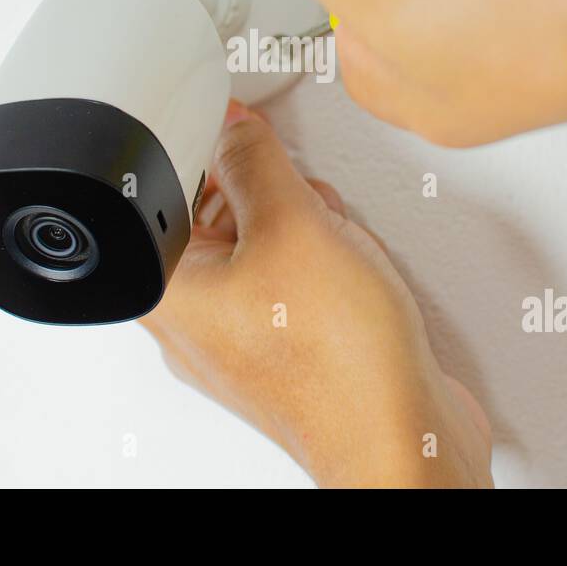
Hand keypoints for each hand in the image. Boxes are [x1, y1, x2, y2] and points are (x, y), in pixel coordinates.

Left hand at [141, 101, 492, 487]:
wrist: (402, 437)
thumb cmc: (335, 364)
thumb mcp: (293, 225)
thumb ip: (255, 161)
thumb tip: (235, 128)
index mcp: (166, 291)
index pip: (164, 192)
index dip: (203, 150)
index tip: (235, 131)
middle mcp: (197, 322)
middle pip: (216, 217)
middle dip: (267, 193)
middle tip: (297, 201)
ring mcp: (244, 339)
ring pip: (263, 246)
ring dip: (305, 226)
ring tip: (333, 244)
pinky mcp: (289, 349)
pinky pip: (296, 281)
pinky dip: (326, 262)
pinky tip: (353, 268)